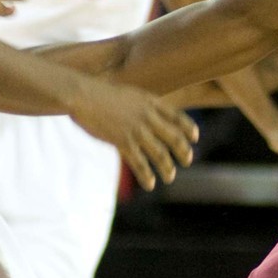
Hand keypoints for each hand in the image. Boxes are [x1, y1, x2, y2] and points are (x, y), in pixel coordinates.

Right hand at [68, 78, 197, 191]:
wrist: (82, 95)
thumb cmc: (100, 94)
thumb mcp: (128, 94)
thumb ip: (141, 105)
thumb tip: (148, 114)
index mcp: (150, 102)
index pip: (178, 116)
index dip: (188, 128)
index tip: (195, 138)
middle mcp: (148, 116)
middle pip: (174, 137)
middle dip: (183, 151)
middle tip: (187, 161)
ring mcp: (137, 130)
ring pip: (160, 153)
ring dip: (167, 168)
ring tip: (170, 177)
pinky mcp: (123, 142)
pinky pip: (140, 163)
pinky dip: (147, 176)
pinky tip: (150, 184)